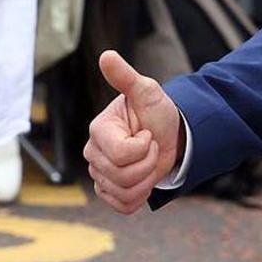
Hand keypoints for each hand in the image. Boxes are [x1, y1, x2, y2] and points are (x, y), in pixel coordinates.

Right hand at [84, 47, 187, 212]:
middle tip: (151, 148)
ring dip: (146, 180)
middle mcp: (93, 153)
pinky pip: (123, 206)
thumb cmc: (157, 112)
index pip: (122, 154)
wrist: (168, 135)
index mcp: (98, 131)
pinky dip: (139, 196)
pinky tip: (143, 180)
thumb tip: (106, 55)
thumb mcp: (146, 92)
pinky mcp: (108, 191)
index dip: (144, 147)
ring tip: (148, 162)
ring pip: (124, 193)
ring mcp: (99, 174)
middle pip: (122, 176)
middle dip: (148, 164)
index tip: (147, 134)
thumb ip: (126, 77)